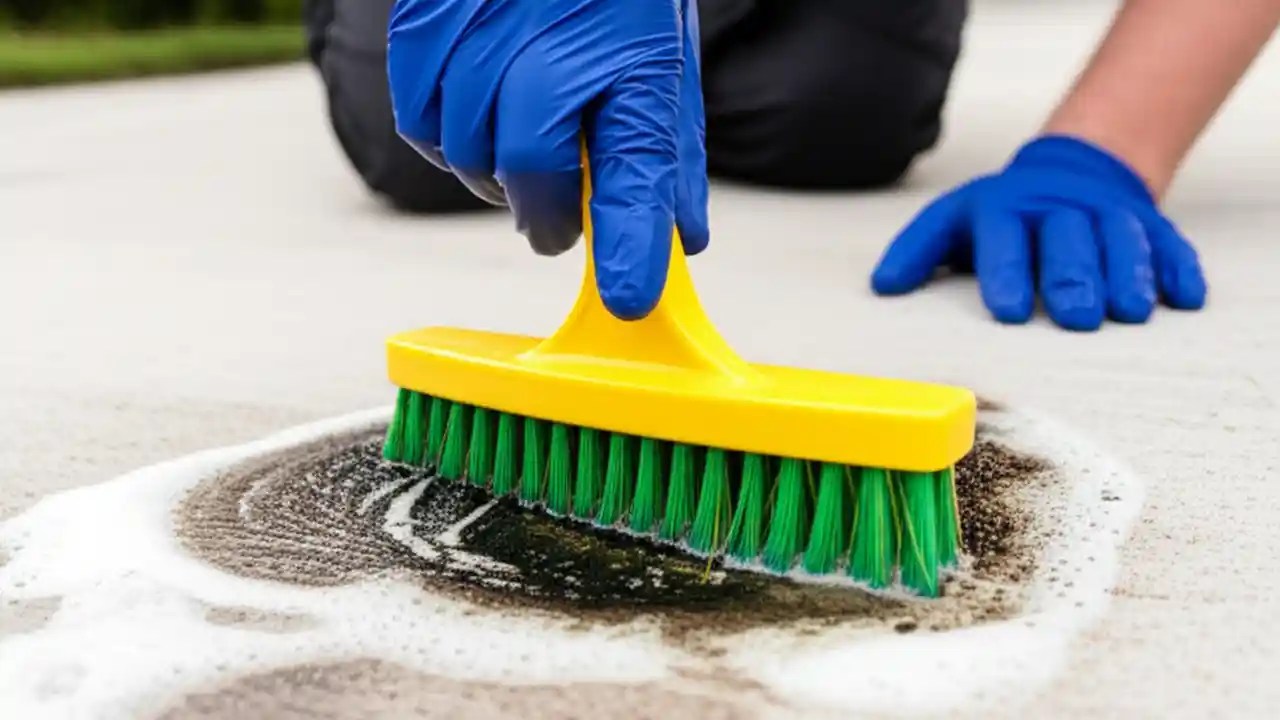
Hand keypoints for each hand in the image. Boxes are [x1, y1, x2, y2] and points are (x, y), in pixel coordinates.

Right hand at [387, 0, 709, 319]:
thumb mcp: (662, 63)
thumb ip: (666, 157)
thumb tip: (684, 243)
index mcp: (636, 60)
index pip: (634, 172)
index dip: (629, 247)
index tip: (627, 301)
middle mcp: (557, 41)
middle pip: (529, 170)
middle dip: (543, 217)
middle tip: (556, 225)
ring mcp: (484, 26)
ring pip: (463, 150)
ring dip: (491, 177)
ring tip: (517, 158)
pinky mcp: (427, 16)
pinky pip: (417, 116)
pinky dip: (443, 139)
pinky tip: (474, 121)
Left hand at [870, 134, 1206, 330]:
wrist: (1069, 171)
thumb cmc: (998, 217)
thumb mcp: (952, 223)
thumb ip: (918, 251)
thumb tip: (882, 287)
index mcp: (1004, 209)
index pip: (1003, 238)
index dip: (1007, 273)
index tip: (1010, 312)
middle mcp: (1057, 208)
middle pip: (1067, 240)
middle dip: (1072, 278)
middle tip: (1075, 318)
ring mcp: (1107, 214)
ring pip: (1120, 240)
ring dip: (1128, 275)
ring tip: (1130, 314)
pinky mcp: (1148, 224)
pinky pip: (1168, 244)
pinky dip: (1177, 269)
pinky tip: (1186, 299)